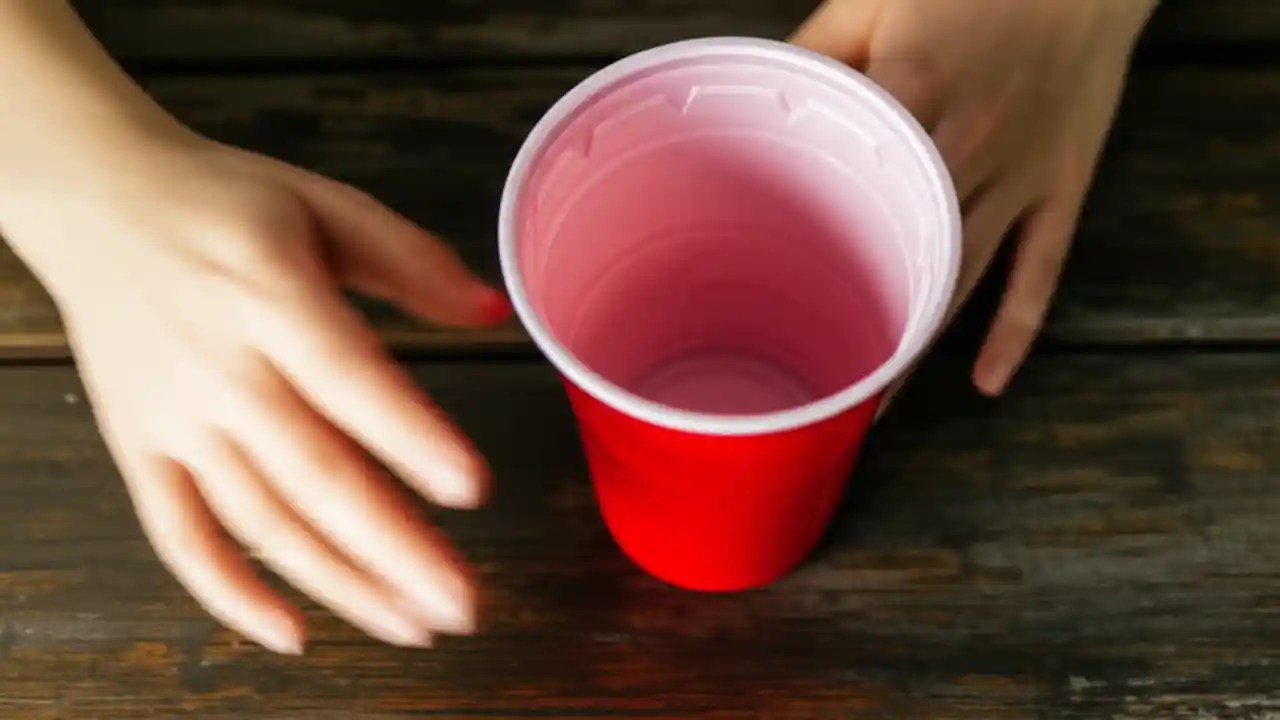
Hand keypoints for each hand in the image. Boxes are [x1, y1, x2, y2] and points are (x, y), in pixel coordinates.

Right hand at [3, 131, 509, 652]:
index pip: (347, 377)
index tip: (471, 488)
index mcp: (271, 295)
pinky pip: (179, 534)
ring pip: (261, 519)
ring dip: (338, 582)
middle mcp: (221, 366)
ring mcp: (174, 416)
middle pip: (312, 473)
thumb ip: (412, 261)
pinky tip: (292, 632)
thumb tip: (493, 312)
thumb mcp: (325, 204)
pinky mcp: (140, 446)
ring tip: (411, 625)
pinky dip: (228, 591)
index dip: (409, 437)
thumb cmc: (224, 203)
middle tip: (462, 603)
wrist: (96, 200)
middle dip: (392, 548)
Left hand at [793, 0, 1155, 394]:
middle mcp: (969, 144)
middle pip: (907, 252)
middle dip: (863, 322)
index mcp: (914, 91)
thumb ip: (814, 51)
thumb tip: (759, 101)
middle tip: (817, 383)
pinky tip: (986, 381)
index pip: (855, 184)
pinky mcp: (1060, 191)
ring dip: (918, 343)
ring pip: (961, 277)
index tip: (768, 301)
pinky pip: (1038, 274)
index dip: (809, 245)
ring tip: (876, 402)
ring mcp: (1021, 176)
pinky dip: (1014, 330)